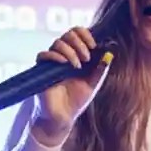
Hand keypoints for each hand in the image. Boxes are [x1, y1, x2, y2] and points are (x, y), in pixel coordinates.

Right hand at [31, 27, 111, 144]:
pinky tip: (65, 64)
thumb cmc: (77, 100)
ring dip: (70, 51)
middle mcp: (63, 56)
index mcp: (76, 55)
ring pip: (57, 43)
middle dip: (79, 42)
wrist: (63, 117)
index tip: (93, 45)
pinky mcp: (41, 70)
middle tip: (86, 57)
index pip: (77, 33)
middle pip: (67, 34)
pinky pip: (43, 55)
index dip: (85, 34)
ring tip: (78, 66)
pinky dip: (55, 56)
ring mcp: (51, 62)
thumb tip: (109, 53)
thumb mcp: (93, 83)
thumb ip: (100, 69)